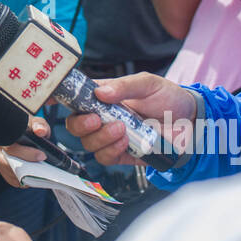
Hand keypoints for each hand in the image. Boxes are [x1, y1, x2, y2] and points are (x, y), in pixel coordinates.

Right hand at [0, 115, 49, 187]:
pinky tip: (31, 178)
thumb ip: (40, 125)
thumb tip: (40, 131)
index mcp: (3, 136)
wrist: (22, 132)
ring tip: (39, 174)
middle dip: (27, 168)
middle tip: (43, 168)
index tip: (42, 156)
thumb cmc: (28, 128)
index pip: (11, 148)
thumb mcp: (36, 123)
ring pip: (10, 174)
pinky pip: (11, 179)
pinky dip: (22, 181)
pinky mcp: (2, 169)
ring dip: (25, 176)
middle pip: (9, 164)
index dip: (27, 154)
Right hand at [65, 73, 197, 166]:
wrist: (192, 124)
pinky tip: (126, 143)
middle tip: (97, 120)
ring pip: (88, 143)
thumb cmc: (169, 99)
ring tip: (123, 129)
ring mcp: (111, 137)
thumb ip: (125, 86)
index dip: (58, 98)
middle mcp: (103, 117)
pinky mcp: (122, 155)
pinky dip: (111, 151)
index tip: (49, 99)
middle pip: (75, 124)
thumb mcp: (148, 83)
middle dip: (81, 124)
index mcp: (103, 96)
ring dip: (101, 138)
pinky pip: (104, 158)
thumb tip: (100, 92)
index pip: (74, 96)